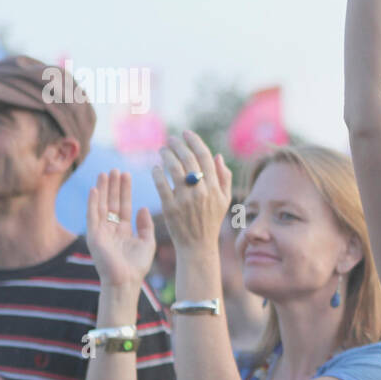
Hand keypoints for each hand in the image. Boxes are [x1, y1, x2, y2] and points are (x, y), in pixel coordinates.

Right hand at [86, 170, 154, 289]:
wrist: (126, 281)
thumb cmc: (137, 266)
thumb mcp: (147, 242)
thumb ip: (145, 225)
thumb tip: (142, 207)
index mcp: (123, 230)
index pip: (123, 205)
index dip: (125, 190)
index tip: (127, 175)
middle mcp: (110, 229)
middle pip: (111, 202)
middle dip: (113, 186)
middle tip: (116, 169)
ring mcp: (101, 232)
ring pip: (101, 205)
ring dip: (102, 189)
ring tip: (105, 173)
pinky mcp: (93, 236)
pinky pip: (91, 215)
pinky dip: (92, 202)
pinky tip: (94, 188)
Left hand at [151, 131, 233, 254]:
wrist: (198, 245)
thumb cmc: (211, 221)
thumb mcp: (224, 200)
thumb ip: (224, 177)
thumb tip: (218, 155)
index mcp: (215, 188)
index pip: (204, 157)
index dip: (195, 142)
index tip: (186, 133)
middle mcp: (201, 192)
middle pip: (188, 160)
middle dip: (178, 145)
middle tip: (171, 139)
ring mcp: (185, 200)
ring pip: (173, 169)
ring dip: (166, 155)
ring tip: (162, 150)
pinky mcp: (170, 208)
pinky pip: (161, 185)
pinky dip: (157, 173)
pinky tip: (156, 167)